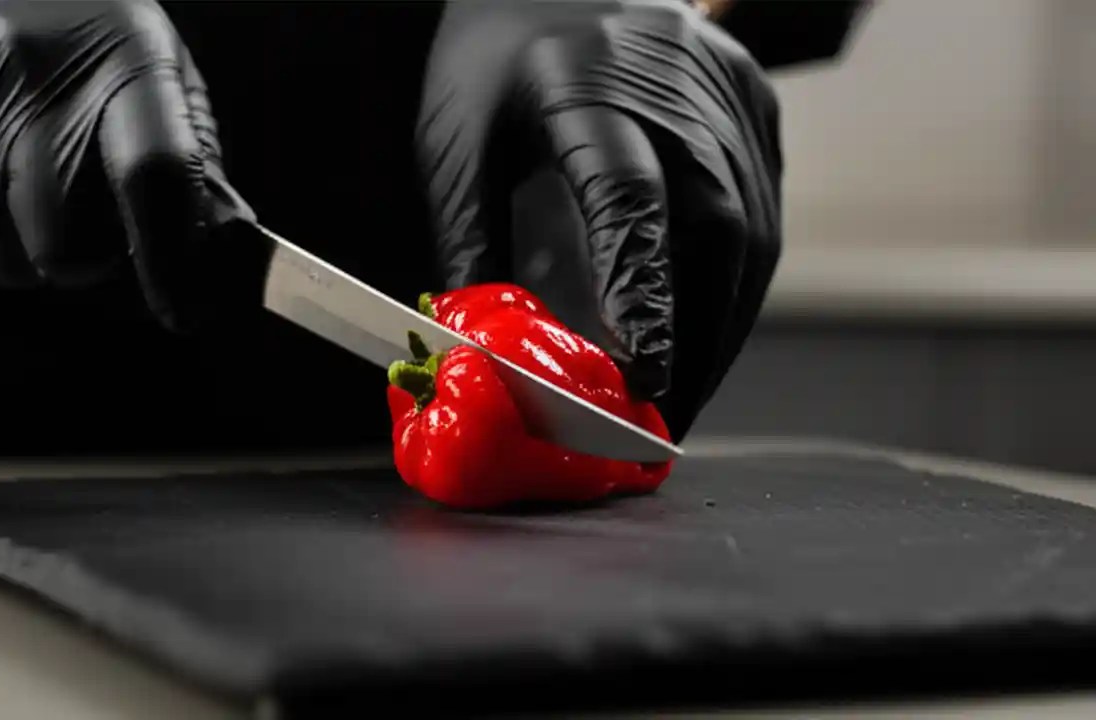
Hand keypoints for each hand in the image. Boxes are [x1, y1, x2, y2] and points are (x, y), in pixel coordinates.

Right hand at [0, 0, 251, 330]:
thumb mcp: (147, 65)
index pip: (155, 175)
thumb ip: (190, 158)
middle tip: (81, 219)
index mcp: (121, 55)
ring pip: (0, 259)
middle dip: (86, 257)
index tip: (183, 311)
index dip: (171, 263)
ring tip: (17, 185)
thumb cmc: (66, 32)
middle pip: (67, 243)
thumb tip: (224, 251)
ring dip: (21, 251)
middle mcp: (27, 71)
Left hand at [416, 0, 782, 439]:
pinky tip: (709, 324)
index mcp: (582, 83)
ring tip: (689, 390)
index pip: (628, 201)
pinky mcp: (753, 94)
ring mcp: (724, 85)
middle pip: (715, 226)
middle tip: (667, 415)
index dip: (643, 296)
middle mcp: (671, 80)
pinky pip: (763, 203)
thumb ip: (473, 246)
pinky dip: (740, 278)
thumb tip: (491, 354)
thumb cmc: (494, 59)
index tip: (646, 380)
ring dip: (726, 322)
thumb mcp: (456, 144)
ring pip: (753, 227)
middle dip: (698, 336)